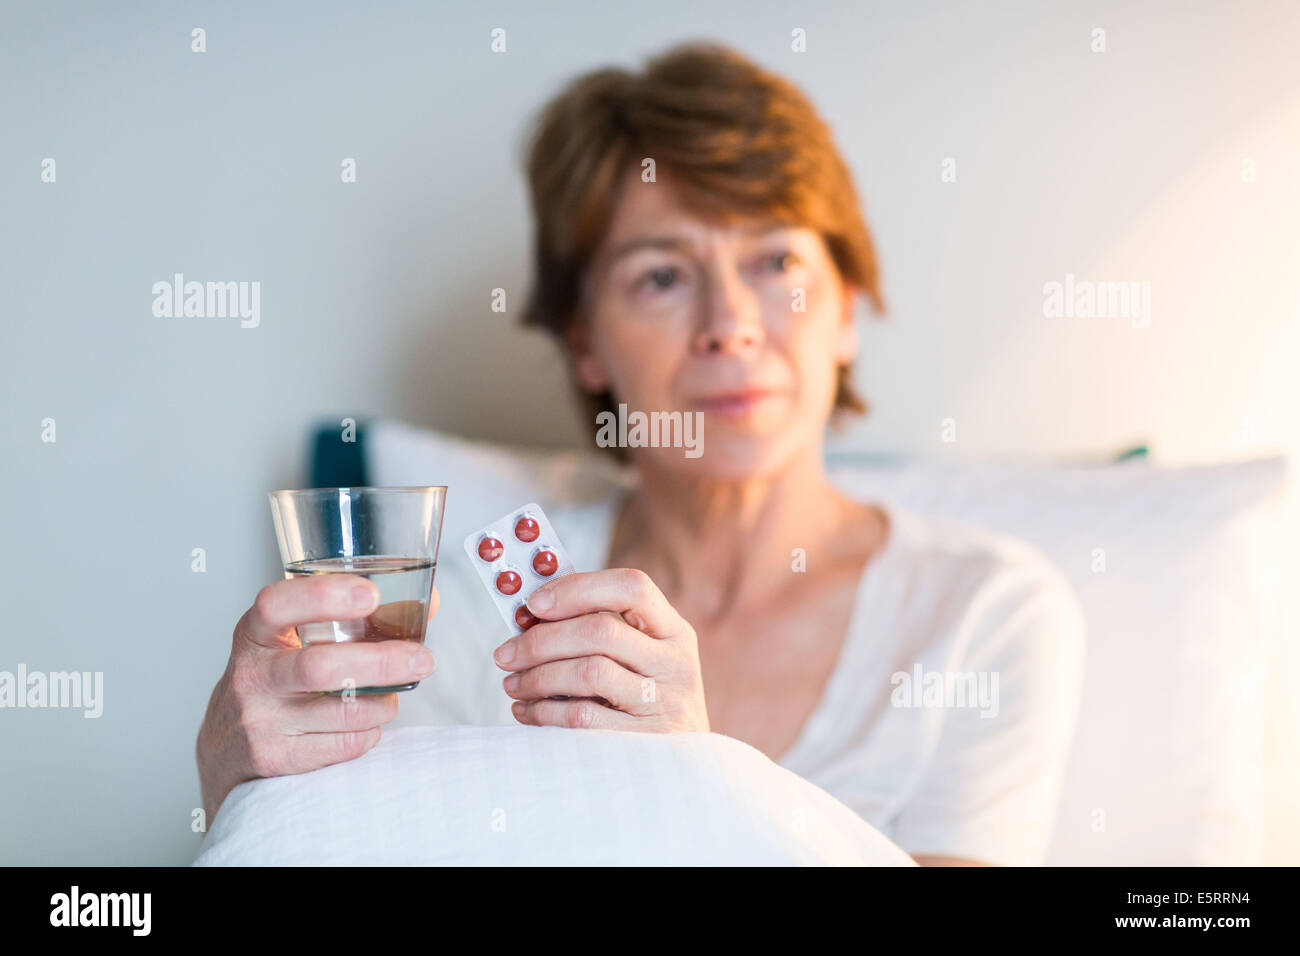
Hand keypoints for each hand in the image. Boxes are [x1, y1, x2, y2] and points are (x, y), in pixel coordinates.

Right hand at [195, 575, 438, 821]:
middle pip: (320, 667)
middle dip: (383, 661)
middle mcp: (252, 675)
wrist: (226, 745)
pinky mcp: (276, 757)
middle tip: (423, 659)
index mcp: (256, 633)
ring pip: (343, 712)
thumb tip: (425, 601)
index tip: (370, 594)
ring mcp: (260, 720)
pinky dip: (369, 732)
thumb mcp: (294, 639)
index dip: (324, 596)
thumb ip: (353, 617)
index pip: (277, 605)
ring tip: (391, 694)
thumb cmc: (275, 678)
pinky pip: (344, 744)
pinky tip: (364, 722)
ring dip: (383, 702)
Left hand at [493, 568, 708, 733]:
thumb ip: (599, 631)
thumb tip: (530, 615)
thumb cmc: (645, 703)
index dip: (578, 588)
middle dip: (541, 640)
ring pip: (589, 672)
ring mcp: (663, 704)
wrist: (681, 770)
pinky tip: (528, 711)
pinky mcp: (642, 742)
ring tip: (512, 684)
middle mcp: (675, 664)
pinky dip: (544, 712)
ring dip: (538, 676)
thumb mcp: (642, 660)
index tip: (533, 603)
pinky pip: (582, 717)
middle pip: (601, 631)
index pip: (632, 587)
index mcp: (674, 631)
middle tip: (505, 654)